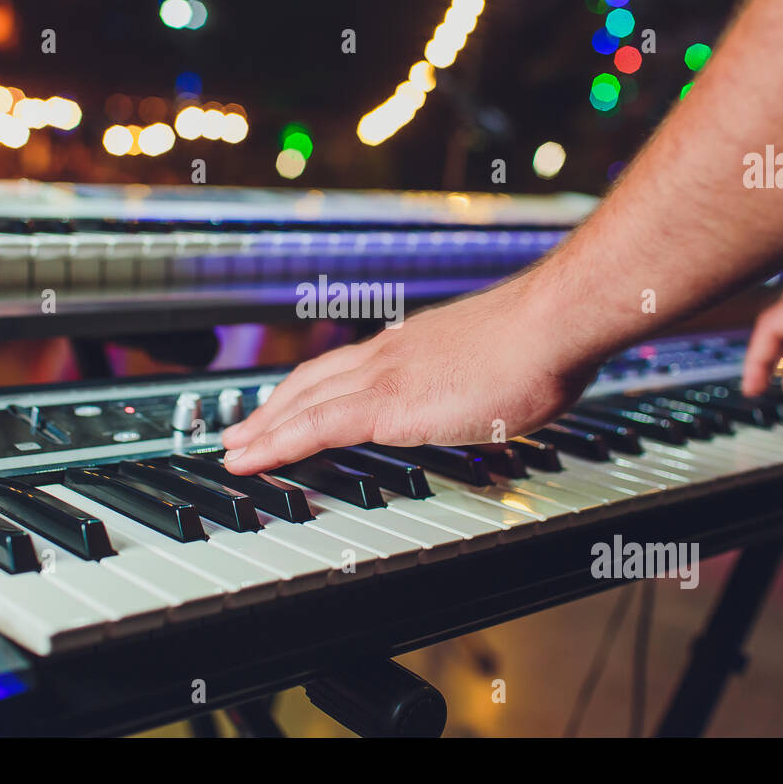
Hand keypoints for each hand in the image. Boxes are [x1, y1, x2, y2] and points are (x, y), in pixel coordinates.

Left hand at [220, 272, 599, 474]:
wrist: (551, 324)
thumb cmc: (540, 345)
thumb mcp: (497, 369)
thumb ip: (476, 388)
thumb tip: (483, 408)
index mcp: (412, 347)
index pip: (344, 370)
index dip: (307, 391)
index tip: (287, 408)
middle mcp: (389, 355)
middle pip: (310, 382)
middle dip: (270, 409)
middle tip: (239, 431)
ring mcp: (385, 376)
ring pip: (302, 402)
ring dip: (261, 427)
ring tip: (232, 450)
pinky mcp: (389, 403)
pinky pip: (316, 425)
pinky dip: (276, 442)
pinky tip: (250, 459)